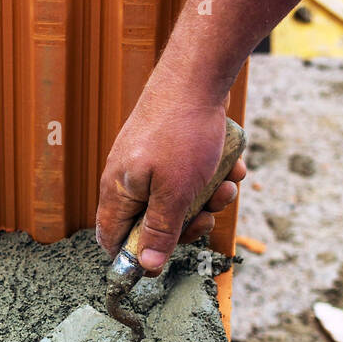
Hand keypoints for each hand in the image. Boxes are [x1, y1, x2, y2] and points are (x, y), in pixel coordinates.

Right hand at [95, 84, 245, 274]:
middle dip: (186, 224)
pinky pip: (191, 176)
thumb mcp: (174, 193)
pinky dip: (213, 176)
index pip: (112, 239)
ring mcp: (151, 162)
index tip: (163, 258)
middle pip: (152, 223)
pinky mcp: (172, 149)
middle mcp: (130, 178)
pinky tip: (230, 165)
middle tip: (206, 217)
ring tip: (225, 185)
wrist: (198, 75)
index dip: (135, 255)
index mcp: (119, 192)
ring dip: (207, 199)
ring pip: (178, 200)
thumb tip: (147, 266)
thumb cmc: (182, 133)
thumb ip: (161, 231)